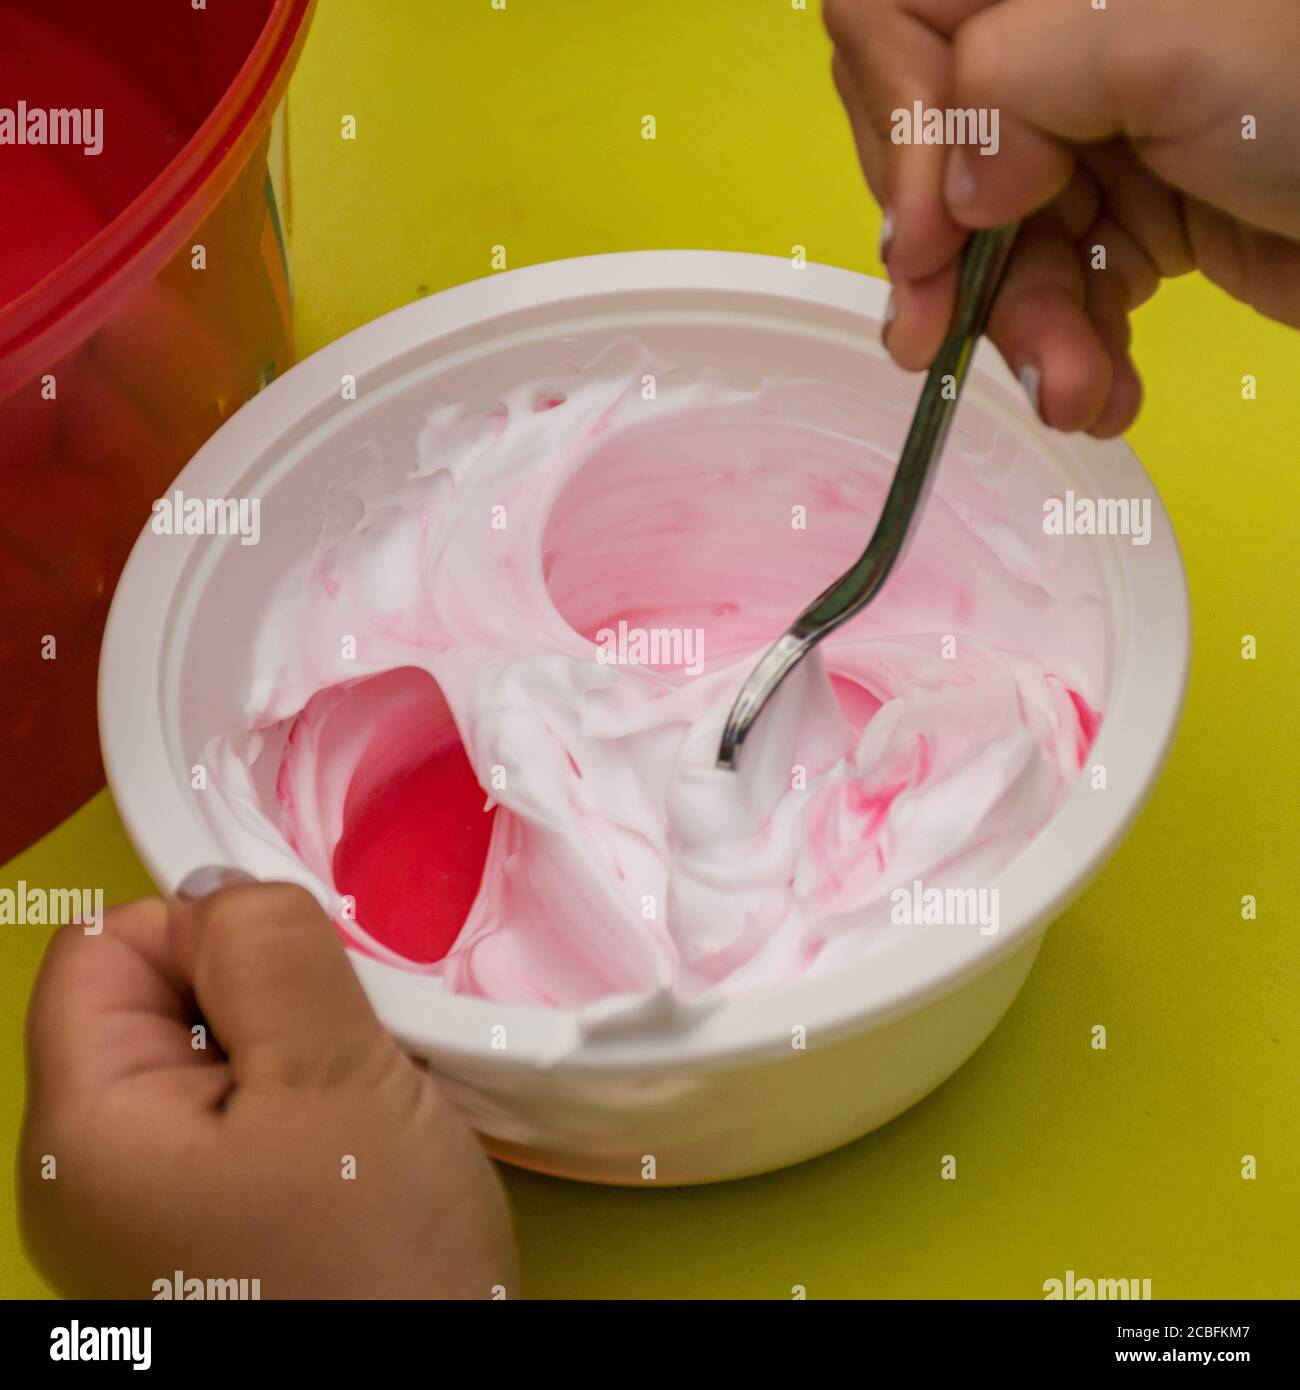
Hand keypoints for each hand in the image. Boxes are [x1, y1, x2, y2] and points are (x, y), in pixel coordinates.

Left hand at [19, 876, 517, 1298]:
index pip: (105, 946)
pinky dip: (304, 1100)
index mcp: (82, 1131)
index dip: (208, 933)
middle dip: (262, 995)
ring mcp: (146, 1205)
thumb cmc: (375, 1269)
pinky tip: (351, 1149)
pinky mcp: (202, 1224)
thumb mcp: (329, 1074)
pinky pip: (241, 1109)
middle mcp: (89, 1171)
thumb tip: (217, 887)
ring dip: (295, 1049)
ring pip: (216, 1047)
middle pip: (158, 995)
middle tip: (335, 1062)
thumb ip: (264, 948)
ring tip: (351, 1115)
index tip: (294, 988)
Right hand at [826, 0, 1299, 435]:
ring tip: (1075, 389)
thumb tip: (951, 187)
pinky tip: (1101, 389)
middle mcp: (1067, 45)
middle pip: (933, 146)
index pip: (900, 17)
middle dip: (950, 256)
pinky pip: (1051, 290)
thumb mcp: (1174, 40)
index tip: (933, 233)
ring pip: (988, 241)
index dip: (897, 125)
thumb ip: (1017, 74)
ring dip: (1019, 331)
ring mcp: (1096, 136)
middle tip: (941, 339)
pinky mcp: (1130, 219)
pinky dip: (1067, 352)